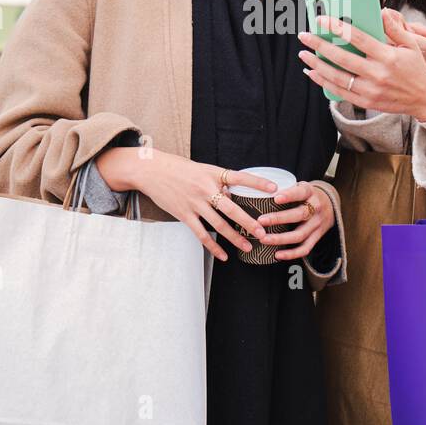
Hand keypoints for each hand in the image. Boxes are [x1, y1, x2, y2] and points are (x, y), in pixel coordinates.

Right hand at [94, 147, 276, 262]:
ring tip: (248, 247)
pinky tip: (222, 256)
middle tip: (264, 233)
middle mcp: (206, 188)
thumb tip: (234, 194)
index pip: (240, 177)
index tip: (275, 188)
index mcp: (213, 173)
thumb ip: (217, 181)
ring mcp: (195, 203)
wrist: (150, 171)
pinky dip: (213, 246)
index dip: (258, 182)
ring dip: (235, 238)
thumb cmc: (177, 168)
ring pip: (219, 224)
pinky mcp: (184, 214)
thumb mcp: (201, 169)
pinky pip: (201, 234)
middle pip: (232, 208)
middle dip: (249, 222)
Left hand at [253, 180, 333, 261]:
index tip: (275, 198)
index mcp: (310, 192)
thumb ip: (286, 188)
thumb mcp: (301, 186)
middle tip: (260, 221)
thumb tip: (257, 191)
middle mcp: (316, 208)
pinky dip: (291, 254)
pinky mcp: (317, 237)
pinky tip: (277, 255)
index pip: (301, 192)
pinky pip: (305, 248)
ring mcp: (317, 224)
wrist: (332, 203)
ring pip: (300, 234)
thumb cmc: (308, 195)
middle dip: (278, 219)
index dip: (289, 195)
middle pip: (299, 215)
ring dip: (281, 239)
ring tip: (264, 239)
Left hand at [297, 13, 425, 121]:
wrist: (424, 98)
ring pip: (336, 77)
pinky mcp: (366, 101)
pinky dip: (323, 82)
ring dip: (317, 64)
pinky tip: (312, 72)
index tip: (321, 19)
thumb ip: (395, 29)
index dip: (338, 28)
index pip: (358, 39)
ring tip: (303, 53)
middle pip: (342, 58)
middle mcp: (377, 74)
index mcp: (388, 57)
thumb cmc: (416, 69)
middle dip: (320, 45)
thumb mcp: (411, 45)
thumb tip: (382, 12)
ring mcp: (370, 90)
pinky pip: (339, 92)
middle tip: (304, 35)